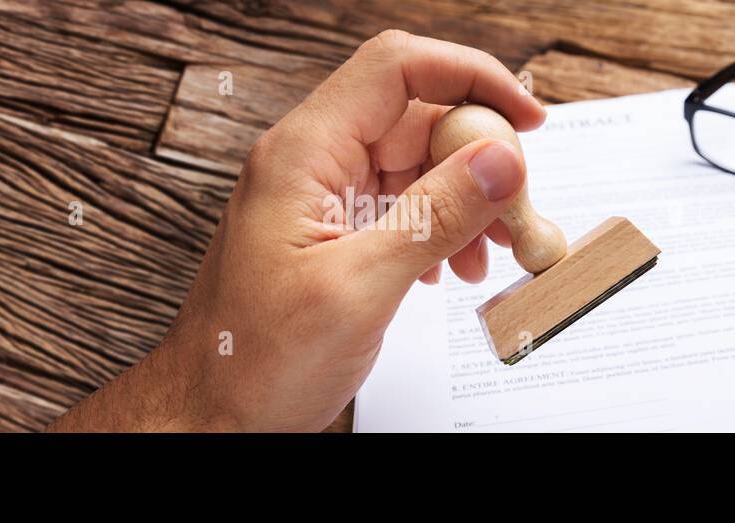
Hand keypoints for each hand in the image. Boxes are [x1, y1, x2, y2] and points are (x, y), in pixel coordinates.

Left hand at [48, 31, 544, 431]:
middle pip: (414, 115)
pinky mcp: (328, 231)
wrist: (208, 414)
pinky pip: (398, 203)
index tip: (527, 120)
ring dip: (463, 199)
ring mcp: (317, 196)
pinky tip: (452, 268)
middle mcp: (309, 162)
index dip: (471, 77)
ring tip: (491, 253)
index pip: (397, 68)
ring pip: (412, 162)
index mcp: (303, 155)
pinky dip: (438, 227)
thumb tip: (501, 158)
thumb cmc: (252, 362)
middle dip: (477, 155)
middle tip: (517, 213)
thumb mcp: (358, 289)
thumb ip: (433, 217)